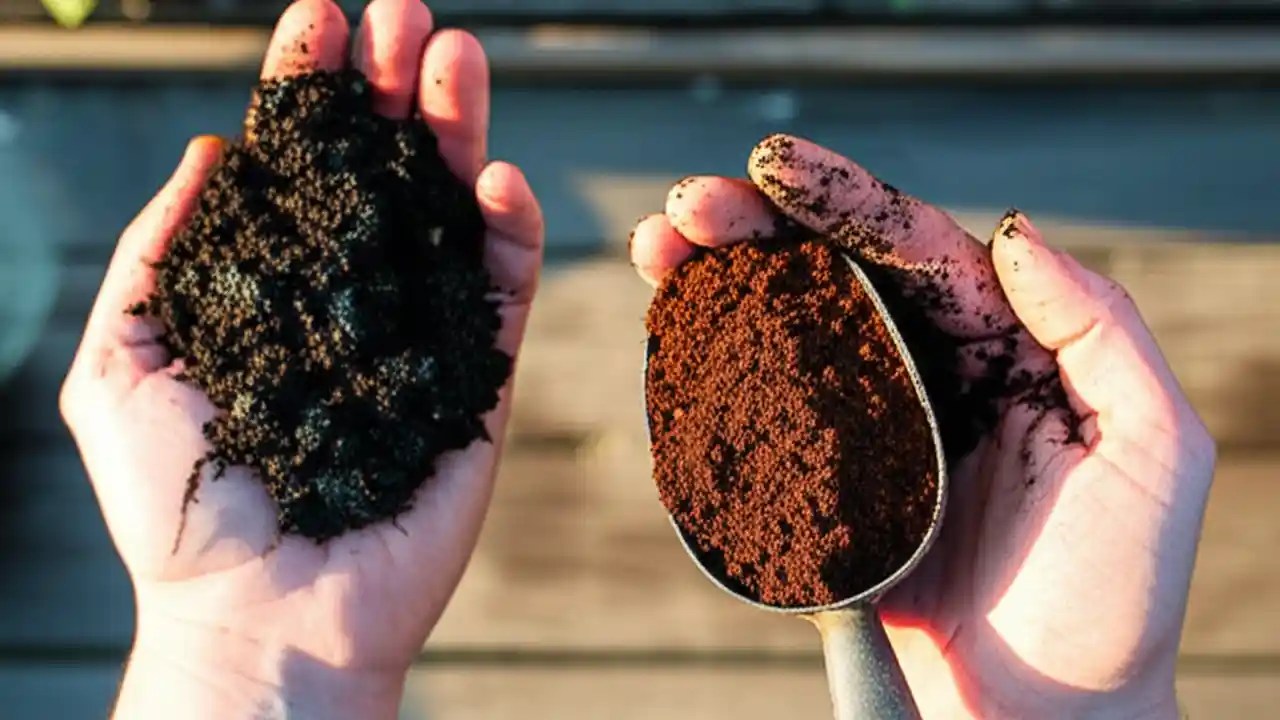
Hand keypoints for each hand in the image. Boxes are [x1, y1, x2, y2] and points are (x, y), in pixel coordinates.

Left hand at [59, 1, 542, 717]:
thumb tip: (207, 153)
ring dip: (458, 127)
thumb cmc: (177, 505)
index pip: (299, 164)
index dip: (309, 88)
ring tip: (454, 55)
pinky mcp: (480, 375)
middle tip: (404, 14)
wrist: (262, 614)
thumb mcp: (124, 358)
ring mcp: (422, 330)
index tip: (318, 19)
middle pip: (385, 167)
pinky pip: (505, 287)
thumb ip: (160, 250)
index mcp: (275, 282)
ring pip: (452, 206)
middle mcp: (353, 293)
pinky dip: (509, 226)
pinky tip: (492, 172)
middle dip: (394, 84)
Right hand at [631, 135, 1213, 718]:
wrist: (1042, 716)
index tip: (776, 166)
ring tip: (658, 250)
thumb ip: (1101, 329)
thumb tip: (1013, 234)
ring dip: (718, 283)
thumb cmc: (1114, 595)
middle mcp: (930, 374)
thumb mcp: (1152, 449)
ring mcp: (869, 429)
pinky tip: (672, 333)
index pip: (916, 250)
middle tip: (688, 206)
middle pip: (833, 276)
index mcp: (1003, 347)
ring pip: (785, 333)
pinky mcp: (823, 487)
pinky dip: (712, 368)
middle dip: (758, 229)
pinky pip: (762, 415)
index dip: (846, 199)